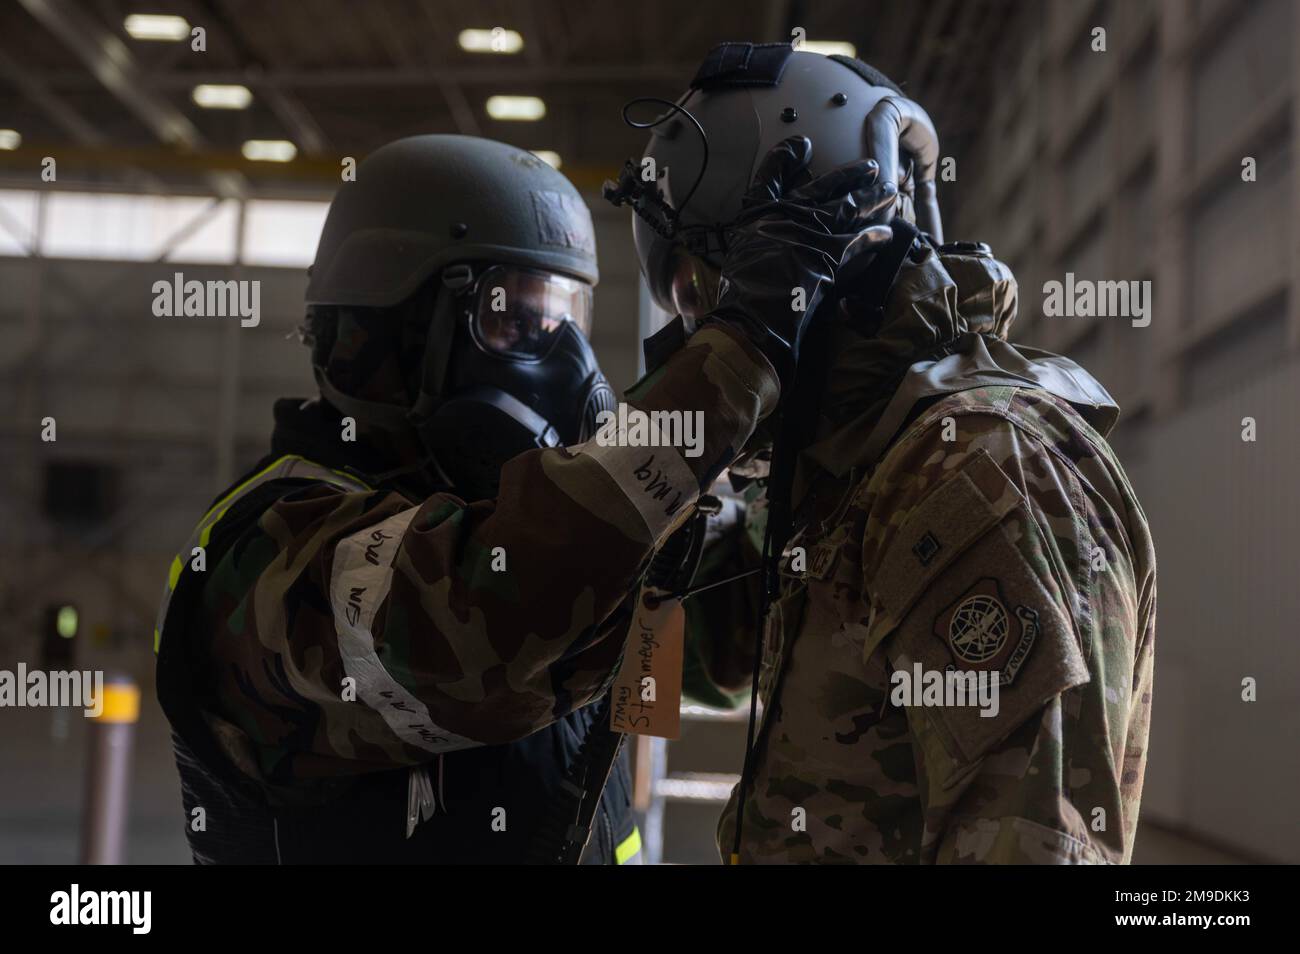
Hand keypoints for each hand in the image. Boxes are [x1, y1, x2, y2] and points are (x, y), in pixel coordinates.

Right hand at [707, 136, 896, 380]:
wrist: (751, 317)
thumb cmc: (739, 296)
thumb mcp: (738, 260)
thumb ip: (754, 245)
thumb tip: (765, 247)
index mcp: (756, 216)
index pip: (769, 176)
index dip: (786, 157)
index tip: (802, 145)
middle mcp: (785, 216)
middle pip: (822, 186)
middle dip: (848, 175)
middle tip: (869, 168)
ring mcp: (809, 232)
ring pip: (848, 206)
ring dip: (871, 198)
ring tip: (888, 192)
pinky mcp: (830, 254)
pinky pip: (860, 239)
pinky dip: (875, 236)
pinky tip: (886, 233)